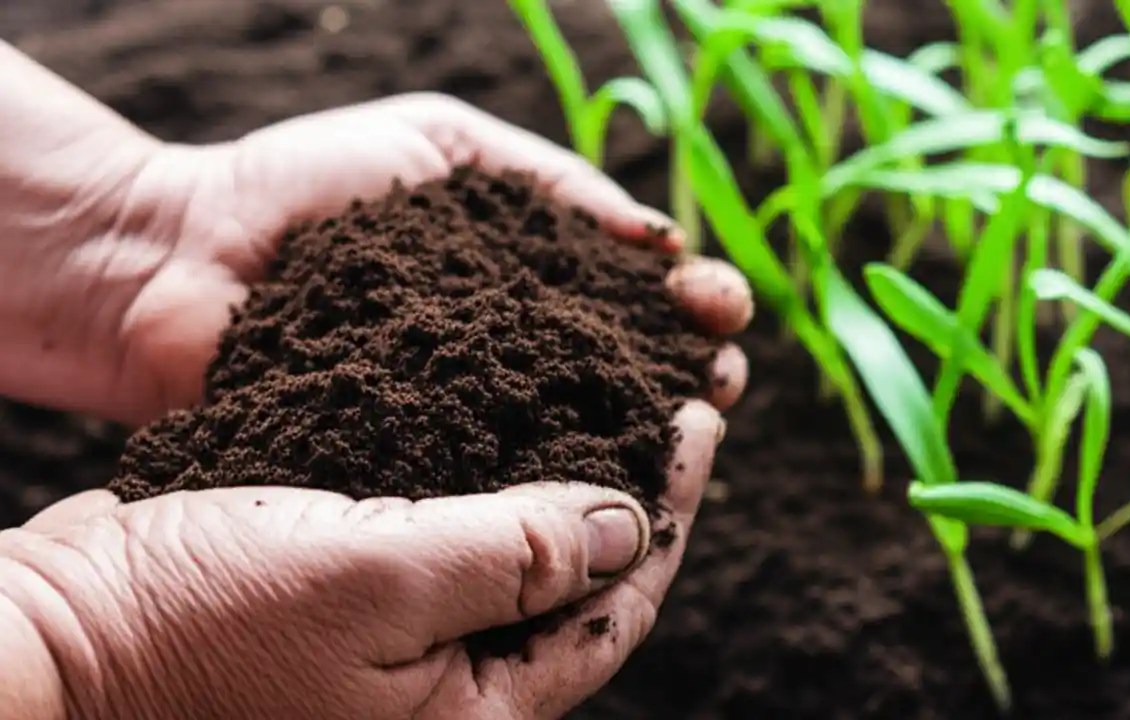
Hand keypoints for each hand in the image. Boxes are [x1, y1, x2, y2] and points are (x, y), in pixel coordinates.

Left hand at [0, 43, 752, 423]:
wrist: (176, 254)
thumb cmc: (305, 185)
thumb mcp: (442, 146)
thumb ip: (549, 183)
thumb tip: (655, 240)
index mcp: (523, 278)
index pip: (629, 296)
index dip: (686, 302)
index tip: (715, 303)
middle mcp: (508, 354)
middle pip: (623, 370)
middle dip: (686, 366)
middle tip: (724, 367)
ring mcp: (467, 415)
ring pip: (579, 433)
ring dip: (646, 429)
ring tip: (697, 417)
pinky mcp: (419, 467)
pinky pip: (499, 476)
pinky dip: (558, 478)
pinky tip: (604, 473)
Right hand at [1, 402, 720, 719]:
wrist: (62, 624)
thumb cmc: (200, 615)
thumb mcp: (374, 578)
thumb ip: (514, 555)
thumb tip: (630, 524)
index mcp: (476, 710)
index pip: (615, 604)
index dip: (669, 506)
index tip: (698, 415)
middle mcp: (452, 682)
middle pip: (583, 576)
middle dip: (637, 481)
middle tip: (679, 386)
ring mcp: (407, 637)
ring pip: (524, 542)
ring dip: (573, 464)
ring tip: (614, 381)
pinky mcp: (362, 585)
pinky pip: (457, 523)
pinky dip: (495, 468)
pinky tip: (514, 404)